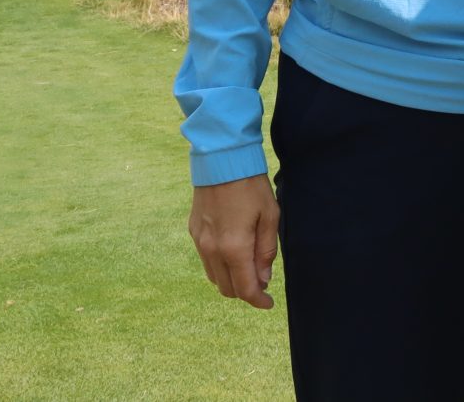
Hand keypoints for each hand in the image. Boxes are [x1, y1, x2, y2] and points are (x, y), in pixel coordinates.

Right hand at [188, 174, 278, 308]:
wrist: (221, 160)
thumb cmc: (251, 186)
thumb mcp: (270, 216)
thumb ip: (266, 250)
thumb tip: (263, 279)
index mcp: (233, 248)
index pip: (244, 289)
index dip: (258, 301)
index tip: (269, 303)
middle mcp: (212, 250)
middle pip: (227, 288)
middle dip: (245, 292)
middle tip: (263, 283)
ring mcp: (199, 242)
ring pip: (214, 277)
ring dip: (231, 280)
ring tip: (250, 268)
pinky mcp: (194, 232)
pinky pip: (206, 260)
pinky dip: (220, 266)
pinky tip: (234, 253)